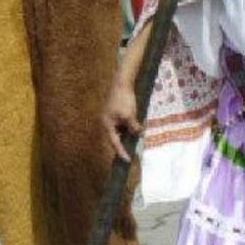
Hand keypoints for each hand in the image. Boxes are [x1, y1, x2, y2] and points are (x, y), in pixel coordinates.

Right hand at [103, 21, 151, 160]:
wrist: (122, 83)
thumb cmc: (124, 99)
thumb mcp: (130, 115)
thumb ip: (133, 127)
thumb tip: (139, 134)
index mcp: (107, 124)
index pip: (114, 143)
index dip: (121, 152)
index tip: (127, 161)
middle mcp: (106, 122)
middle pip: (114, 138)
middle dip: (122, 146)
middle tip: (130, 155)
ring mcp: (109, 117)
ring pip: (117, 132)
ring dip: (125, 138)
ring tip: (132, 144)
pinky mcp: (114, 113)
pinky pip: (120, 126)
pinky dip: (126, 130)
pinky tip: (133, 131)